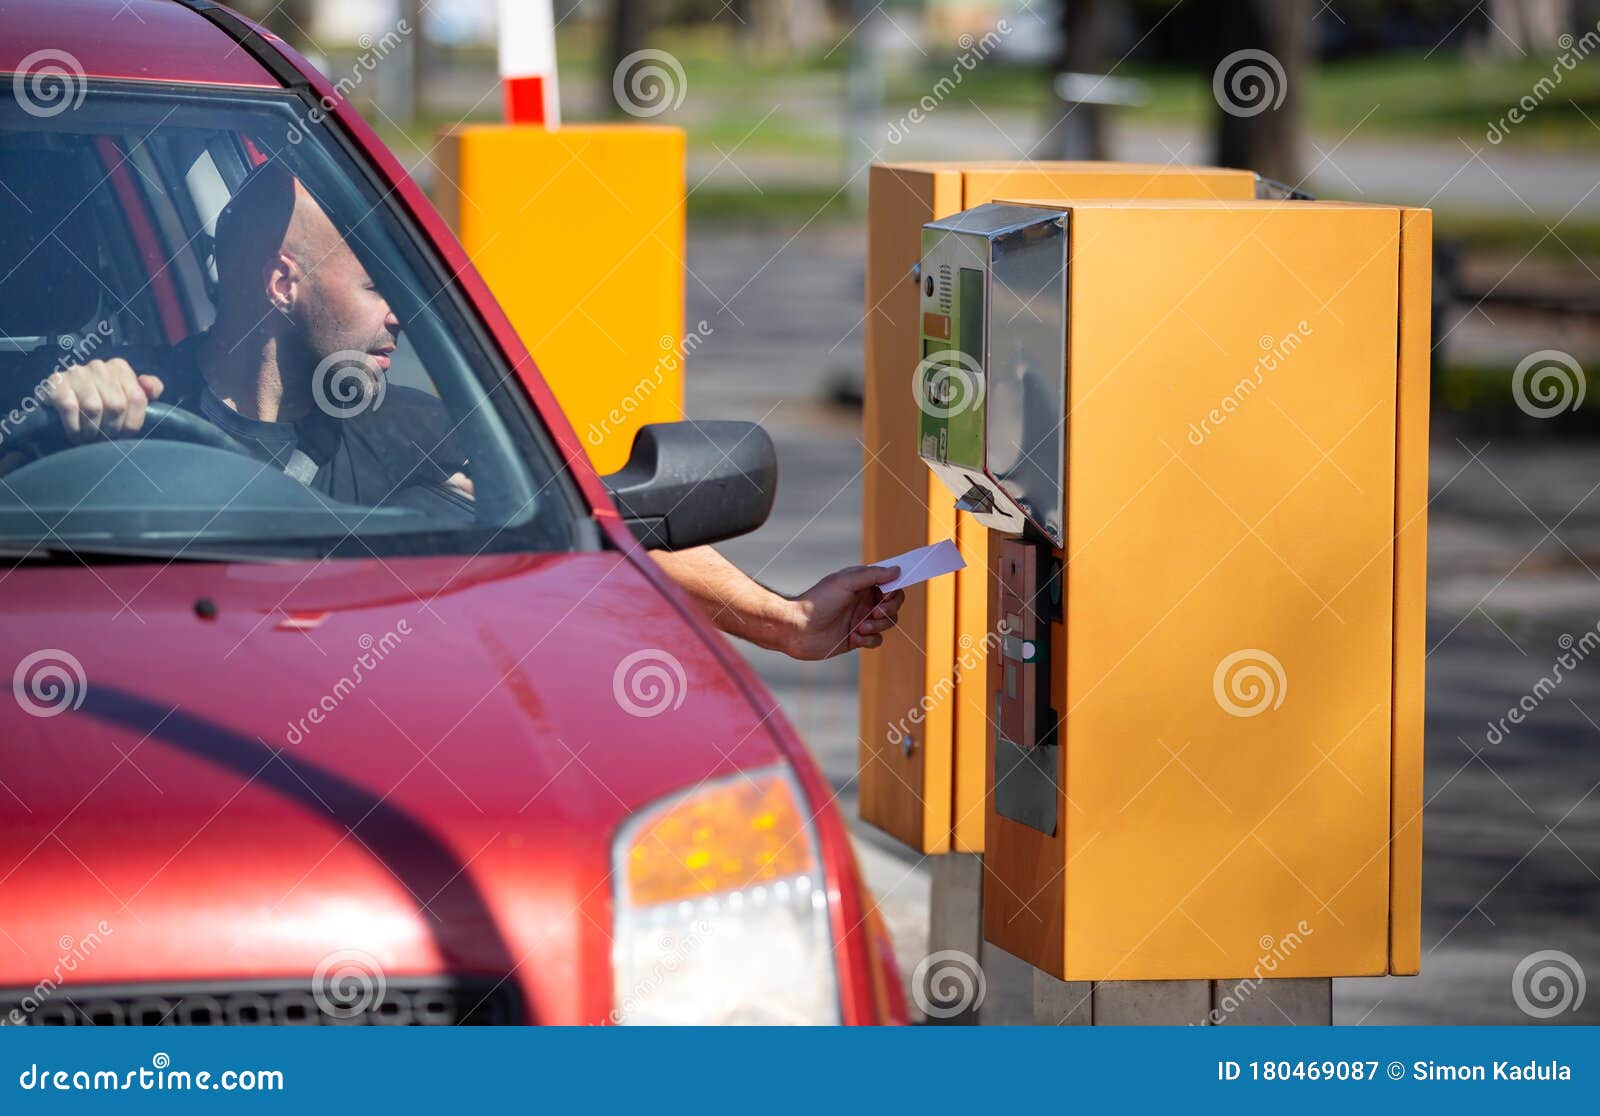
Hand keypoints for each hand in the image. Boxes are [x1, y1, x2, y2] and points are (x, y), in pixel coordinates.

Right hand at [40, 359, 163, 442]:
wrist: (58, 399)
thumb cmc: (99, 400)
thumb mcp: (126, 394)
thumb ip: (147, 390)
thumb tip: (151, 388)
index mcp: (119, 368)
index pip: (137, 398)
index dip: (132, 423)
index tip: (124, 434)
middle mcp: (99, 367)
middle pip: (117, 405)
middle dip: (112, 429)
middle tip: (105, 439)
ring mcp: (76, 373)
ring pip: (94, 408)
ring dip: (92, 430)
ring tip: (90, 438)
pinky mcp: (56, 383)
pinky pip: (70, 408)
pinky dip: (74, 427)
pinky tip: (75, 434)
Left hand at [783, 564, 905, 660]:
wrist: (797, 628)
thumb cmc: (818, 601)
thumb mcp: (845, 582)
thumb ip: (872, 575)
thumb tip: (897, 570)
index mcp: (862, 585)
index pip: (890, 585)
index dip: (894, 590)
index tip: (888, 595)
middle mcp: (864, 602)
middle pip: (893, 605)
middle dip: (888, 610)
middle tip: (875, 613)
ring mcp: (861, 620)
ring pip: (887, 623)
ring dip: (878, 626)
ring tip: (860, 628)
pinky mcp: (856, 638)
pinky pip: (876, 640)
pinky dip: (869, 640)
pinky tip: (854, 638)